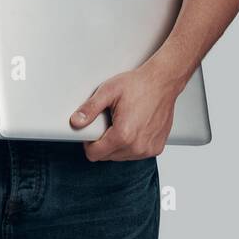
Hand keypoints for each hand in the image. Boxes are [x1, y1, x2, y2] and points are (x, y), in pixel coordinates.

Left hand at [69, 62, 183, 161]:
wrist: (163, 82)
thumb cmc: (139, 85)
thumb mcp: (108, 91)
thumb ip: (90, 109)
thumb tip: (76, 121)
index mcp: (123, 135)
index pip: (94, 155)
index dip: (89, 143)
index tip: (93, 131)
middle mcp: (137, 146)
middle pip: (107, 157)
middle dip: (104, 143)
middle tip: (110, 122)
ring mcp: (148, 149)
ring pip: (121, 157)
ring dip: (117, 144)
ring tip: (123, 123)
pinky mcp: (156, 148)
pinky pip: (136, 154)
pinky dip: (131, 144)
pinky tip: (134, 127)